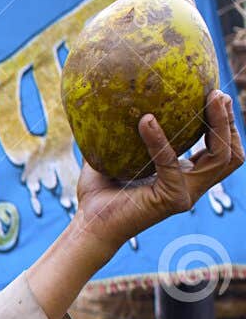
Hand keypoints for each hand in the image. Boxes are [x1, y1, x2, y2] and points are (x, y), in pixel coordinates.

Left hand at [72, 89, 244, 250]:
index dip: (222, 124)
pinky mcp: (171, 199)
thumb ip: (122, 132)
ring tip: (206, 98)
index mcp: (183, 175)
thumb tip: (117, 100)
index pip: (218, 149)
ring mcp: (185, 194)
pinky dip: (159, 140)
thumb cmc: (98, 195)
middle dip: (229, 122)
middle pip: (230, 153)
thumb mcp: (114, 156)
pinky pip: (170, 163)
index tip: (212, 95)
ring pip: (220, 158)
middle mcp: (190, 186)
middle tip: (216, 94)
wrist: (88, 225)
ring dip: (217, 125)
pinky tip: (146, 121)